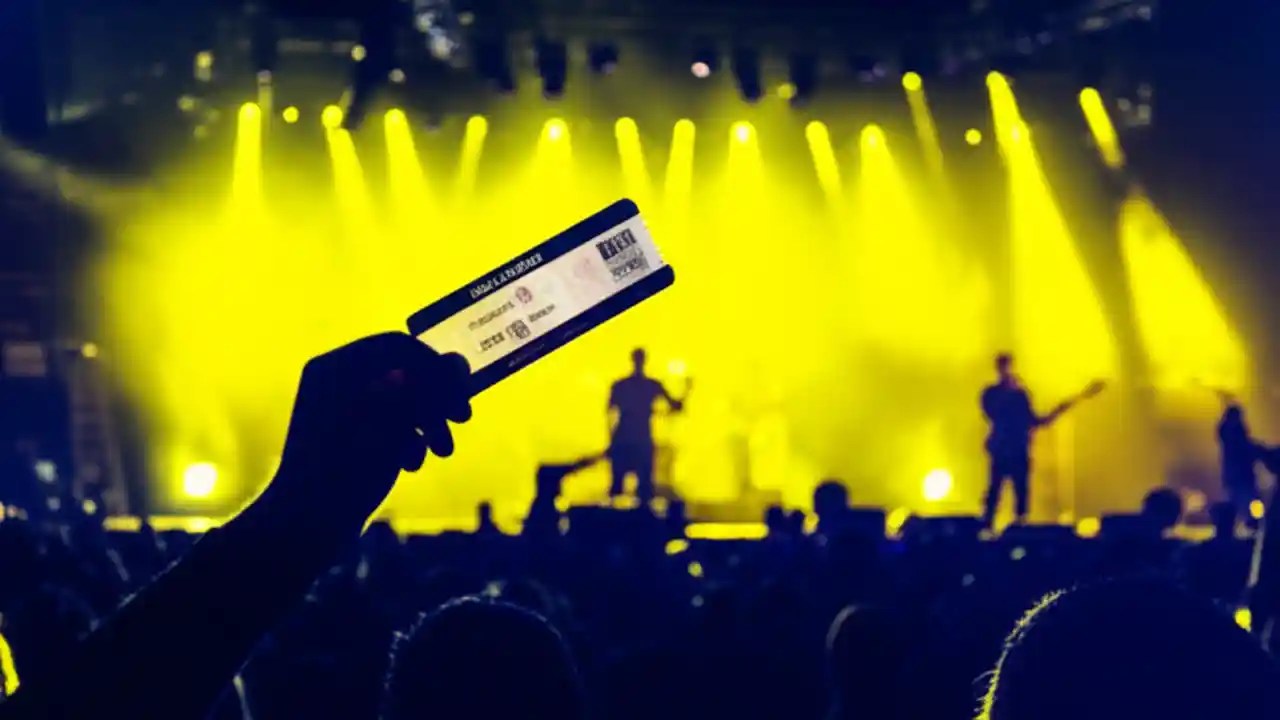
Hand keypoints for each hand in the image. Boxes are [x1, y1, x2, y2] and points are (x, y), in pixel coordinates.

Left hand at [265, 333, 470, 534]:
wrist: (309, 525)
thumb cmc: (348, 465)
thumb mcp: (394, 419)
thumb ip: (428, 386)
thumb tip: (458, 361)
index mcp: (336, 367)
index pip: (397, 347)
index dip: (434, 365)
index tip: (461, 392)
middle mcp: (336, 383)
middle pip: (402, 374)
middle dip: (436, 398)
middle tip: (462, 419)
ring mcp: (341, 413)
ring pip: (400, 403)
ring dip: (428, 424)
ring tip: (443, 451)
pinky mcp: (349, 441)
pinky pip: (388, 428)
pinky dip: (407, 441)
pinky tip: (411, 463)